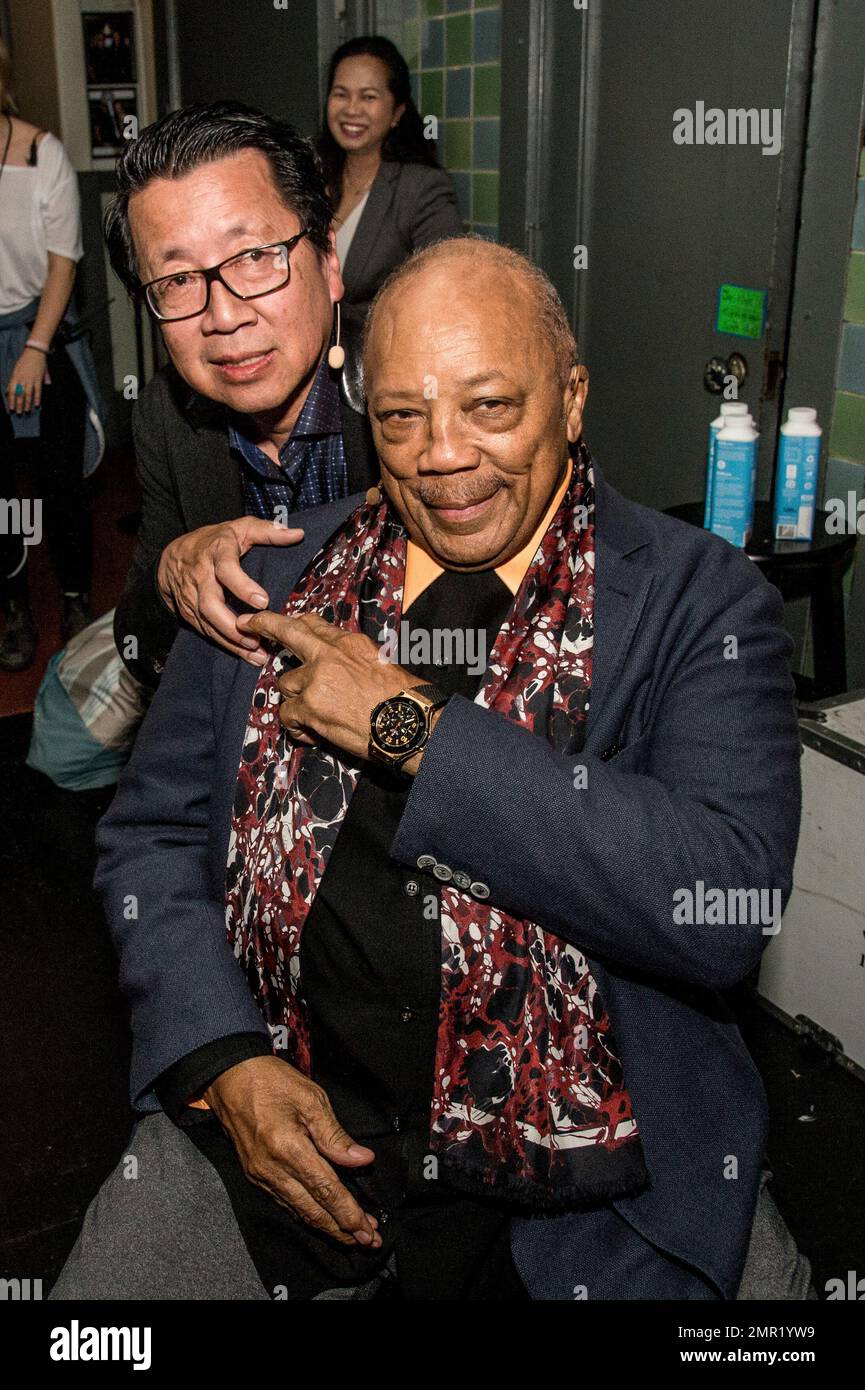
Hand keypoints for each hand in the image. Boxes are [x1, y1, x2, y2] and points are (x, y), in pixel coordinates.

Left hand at [6, 347, 47, 415]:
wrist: (34, 352)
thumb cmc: (24, 361)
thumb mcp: (15, 370)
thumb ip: (12, 381)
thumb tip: (8, 391)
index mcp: (15, 377)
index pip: (12, 391)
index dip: (11, 401)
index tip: (11, 409)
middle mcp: (22, 379)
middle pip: (19, 394)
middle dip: (18, 405)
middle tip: (18, 413)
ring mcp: (31, 379)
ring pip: (28, 394)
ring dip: (27, 403)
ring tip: (26, 410)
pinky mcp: (38, 379)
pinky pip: (38, 391)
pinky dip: (37, 398)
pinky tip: (37, 404)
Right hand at [156, 516, 303, 663]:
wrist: (173, 555)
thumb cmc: (215, 540)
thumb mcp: (240, 527)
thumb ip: (268, 531)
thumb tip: (298, 534)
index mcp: (216, 552)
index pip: (226, 569)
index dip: (242, 586)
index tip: (263, 601)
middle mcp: (200, 575)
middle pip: (210, 604)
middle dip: (232, 625)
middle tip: (256, 639)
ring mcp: (191, 596)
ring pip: (207, 622)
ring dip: (231, 641)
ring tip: (256, 654)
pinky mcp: (187, 611)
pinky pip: (205, 630)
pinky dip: (224, 644)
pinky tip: (244, 654)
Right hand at [203, 1055, 381, 1247]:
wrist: (229, 1076)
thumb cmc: (271, 1081)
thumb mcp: (311, 1098)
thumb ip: (335, 1134)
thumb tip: (361, 1160)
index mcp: (288, 1148)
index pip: (325, 1190)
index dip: (349, 1213)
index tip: (368, 1229)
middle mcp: (272, 1169)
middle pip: (312, 1210)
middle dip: (342, 1230)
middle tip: (368, 1241)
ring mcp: (260, 1175)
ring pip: (298, 1211)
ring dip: (326, 1226)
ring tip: (351, 1235)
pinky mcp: (254, 1174)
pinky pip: (284, 1202)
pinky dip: (306, 1214)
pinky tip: (321, 1218)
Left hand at [239, 609, 434, 768]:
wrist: (408, 722)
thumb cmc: (402, 699)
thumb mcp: (380, 664)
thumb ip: (351, 658)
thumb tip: (337, 663)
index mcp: (349, 643)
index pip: (313, 624)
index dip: (294, 623)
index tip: (282, 623)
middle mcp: (329, 655)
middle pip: (288, 632)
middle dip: (264, 625)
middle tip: (245, 624)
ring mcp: (316, 679)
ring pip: (286, 684)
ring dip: (296, 700)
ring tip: (315, 717)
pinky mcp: (309, 705)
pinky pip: (287, 714)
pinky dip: (297, 727)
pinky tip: (312, 733)